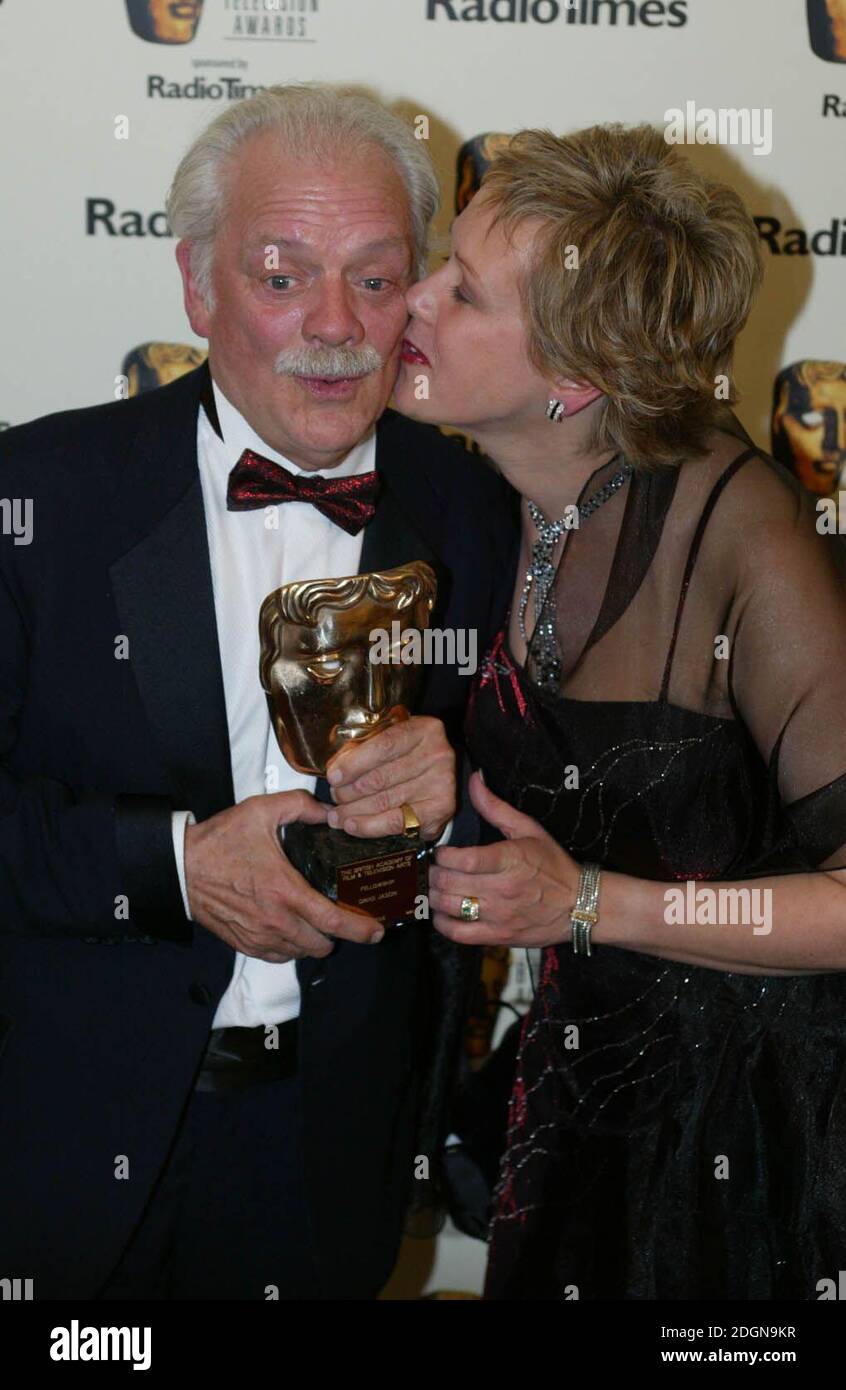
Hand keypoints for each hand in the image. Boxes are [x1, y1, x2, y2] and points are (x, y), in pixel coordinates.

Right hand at [184, 791, 383, 961]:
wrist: (180, 867)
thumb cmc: (219, 841)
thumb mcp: (261, 811)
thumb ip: (301, 807)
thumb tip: (330, 812)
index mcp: (285, 891)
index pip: (333, 922)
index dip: (360, 930)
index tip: (375, 931)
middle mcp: (275, 921)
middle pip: (321, 945)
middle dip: (337, 935)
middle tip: (341, 917)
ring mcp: (259, 936)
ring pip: (300, 953)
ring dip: (312, 941)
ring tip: (315, 921)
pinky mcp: (244, 943)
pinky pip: (278, 956)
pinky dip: (290, 947)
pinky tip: (290, 928)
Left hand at [324, 715, 455, 841]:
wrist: (437, 776)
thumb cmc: (407, 756)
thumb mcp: (390, 740)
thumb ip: (365, 748)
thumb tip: (335, 771)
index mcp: (424, 729)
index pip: (384, 745)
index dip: (354, 763)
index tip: (333, 777)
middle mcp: (438, 753)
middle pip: (382, 777)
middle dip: (350, 791)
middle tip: (334, 798)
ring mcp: (442, 782)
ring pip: (385, 801)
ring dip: (354, 811)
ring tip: (336, 816)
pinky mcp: (441, 808)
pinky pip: (396, 821)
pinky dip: (369, 826)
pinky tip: (352, 826)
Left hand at [428, 772, 579, 945]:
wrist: (579, 905)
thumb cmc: (553, 865)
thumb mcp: (529, 829)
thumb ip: (495, 806)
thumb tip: (475, 780)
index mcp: (510, 860)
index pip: (464, 860)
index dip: (443, 856)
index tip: (442, 852)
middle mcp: (502, 889)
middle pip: (450, 883)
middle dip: (434, 874)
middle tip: (435, 869)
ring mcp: (499, 915)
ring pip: (449, 907)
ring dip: (435, 895)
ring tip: (438, 887)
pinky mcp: (498, 936)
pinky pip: (458, 933)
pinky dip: (442, 923)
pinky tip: (443, 912)